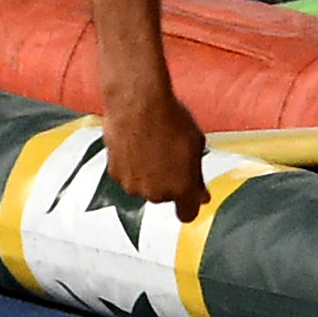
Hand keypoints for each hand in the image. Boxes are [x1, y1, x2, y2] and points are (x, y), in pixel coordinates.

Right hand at [103, 87, 209, 223]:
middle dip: (169, 182)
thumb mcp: (196, 145)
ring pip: (144, 186)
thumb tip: (202, 195)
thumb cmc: (171, 119)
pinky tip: (136, 144)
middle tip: (170, 155)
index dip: (190, 204)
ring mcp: (133, 185)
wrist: (137, 102)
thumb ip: (197, 175)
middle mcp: (156, 193)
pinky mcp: (115, 174)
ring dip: (148, 174)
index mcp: (182, 188)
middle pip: (165, 196)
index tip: (191, 195)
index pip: (187, 214)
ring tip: (152, 145)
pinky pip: (127, 176)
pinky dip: (131, 165)